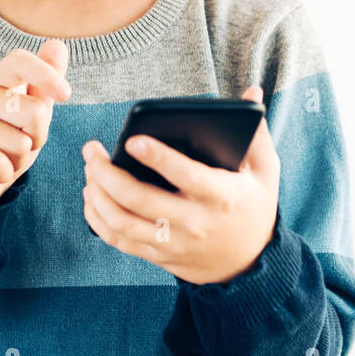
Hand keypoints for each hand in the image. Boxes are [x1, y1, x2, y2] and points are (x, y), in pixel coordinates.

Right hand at [0, 39, 69, 210]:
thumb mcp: (31, 111)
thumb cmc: (7, 137)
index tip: (66, 94)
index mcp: (0, 81)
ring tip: (3, 157)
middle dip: (38, 137)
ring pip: (20, 144)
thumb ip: (46, 81)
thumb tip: (58, 45)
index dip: (46, 73)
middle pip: (35, 112)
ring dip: (20, 160)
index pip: (19, 60)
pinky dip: (4, 174)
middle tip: (21, 143)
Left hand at [82, 85, 279, 284]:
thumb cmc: (254, 207)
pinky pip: (120, 241)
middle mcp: (194, 223)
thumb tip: (251, 91)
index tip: (132, 140)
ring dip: (97, 195)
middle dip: (107, 173)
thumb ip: (256, 134)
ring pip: (123, 222)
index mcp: (221, 196)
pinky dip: (98, 219)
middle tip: (91, 150)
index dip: (158, 158)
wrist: (249, 264)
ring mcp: (174, 243)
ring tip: (90, 170)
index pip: (186, 176)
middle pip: (140, 200)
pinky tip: (91, 197)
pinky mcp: (160, 256)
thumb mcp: (265, 172)